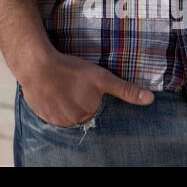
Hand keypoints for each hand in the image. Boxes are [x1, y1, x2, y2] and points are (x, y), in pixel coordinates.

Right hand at [18, 46, 153, 126]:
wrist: (36, 65)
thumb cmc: (70, 70)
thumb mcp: (101, 77)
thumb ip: (126, 90)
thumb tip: (150, 99)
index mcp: (86, 115)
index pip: (92, 109)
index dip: (89, 96)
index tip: (83, 85)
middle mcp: (71, 121)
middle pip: (78, 112)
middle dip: (76, 100)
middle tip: (71, 83)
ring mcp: (54, 119)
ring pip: (64, 112)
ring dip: (63, 102)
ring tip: (60, 84)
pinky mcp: (40, 113)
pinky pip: (49, 111)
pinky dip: (51, 102)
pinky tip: (50, 89)